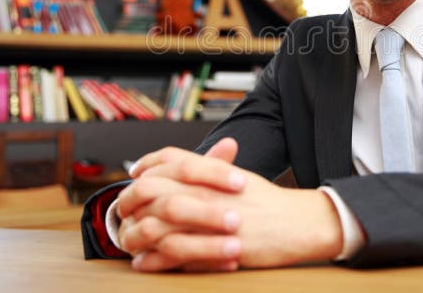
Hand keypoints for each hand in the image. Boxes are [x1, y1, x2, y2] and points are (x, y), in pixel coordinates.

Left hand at [119, 141, 343, 271]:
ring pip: (155, 223)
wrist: (298, 224)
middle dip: (130, 201)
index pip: (168, 159)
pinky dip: (152, 260)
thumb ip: (210, 170)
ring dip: (135, 234)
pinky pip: (171, 254)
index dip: (147, 165)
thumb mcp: (237, 178)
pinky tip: (144, 262)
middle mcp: (205, 191)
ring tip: (129, 241)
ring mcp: (207, 220)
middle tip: (125, 210)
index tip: (136, 175)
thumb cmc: (269, 203)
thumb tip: (182, 169)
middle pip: (152, 189)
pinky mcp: (212, 248)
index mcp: (211, 172)